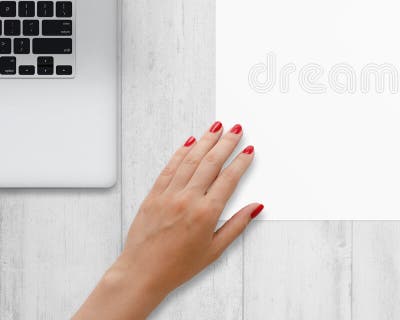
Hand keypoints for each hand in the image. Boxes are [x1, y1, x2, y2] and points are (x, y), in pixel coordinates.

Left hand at [74, 121, 261, 319]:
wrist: (142, 273)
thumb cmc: (177, 266)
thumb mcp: (215, 250)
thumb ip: (237, 225)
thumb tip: (255, 208)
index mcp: (206, 214)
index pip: (229, 179)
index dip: (241, 162)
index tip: (248, 151)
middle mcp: (187, 200)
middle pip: (211, 163)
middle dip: (226, 143)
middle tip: (236, 130)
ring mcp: (169, 195)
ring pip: (191, 160)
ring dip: (206, 141)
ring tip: (216, 128)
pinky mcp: (154, 195)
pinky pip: (169, 168)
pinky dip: (181, 152)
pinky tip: (190, 142)